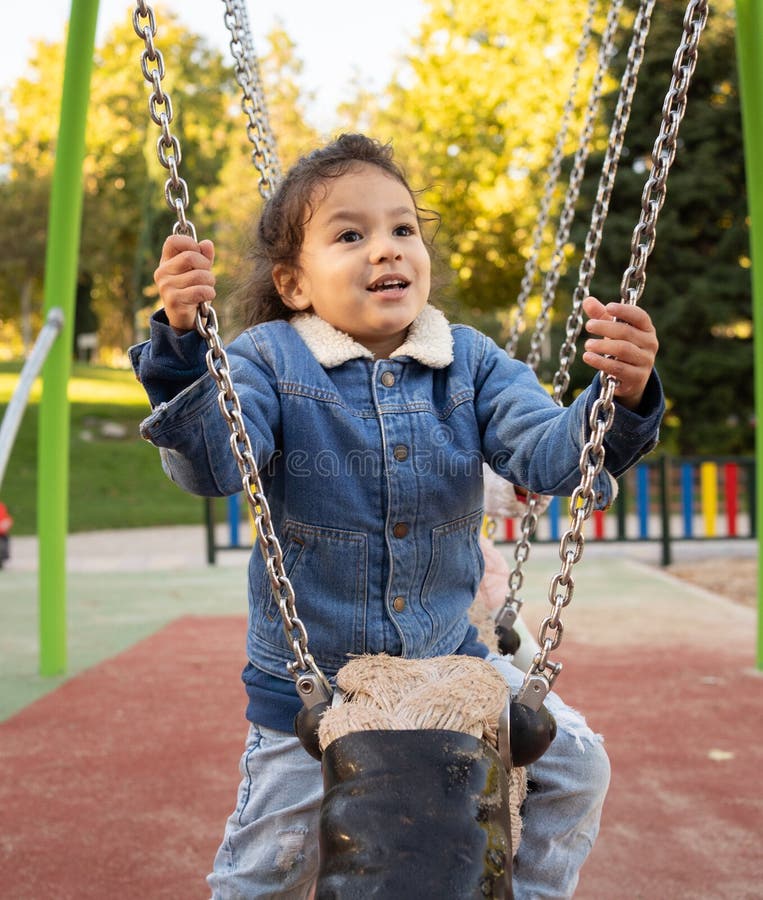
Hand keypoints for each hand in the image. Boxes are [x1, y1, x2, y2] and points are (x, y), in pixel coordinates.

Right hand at [153, 234, 215, 332]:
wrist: (186, 319)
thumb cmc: (193, 291)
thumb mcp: (199, 271)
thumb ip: (204, 257)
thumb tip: (207, 244)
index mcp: (166, 262)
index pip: (173, 241)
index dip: (190, 243)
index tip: (199, 254)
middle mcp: (162, 273)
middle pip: (190, 257)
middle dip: (206, 266)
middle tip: (208, 276)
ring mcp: (166, 287)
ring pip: (198, 275)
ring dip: (210, 282)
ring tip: (207, 288)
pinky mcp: (173, 301)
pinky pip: (199, 291)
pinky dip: (209, 293)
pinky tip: (207, 296)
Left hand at [581, 296, 657, 410]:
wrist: (630, 379)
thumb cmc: (620, 348)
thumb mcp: (612, 332)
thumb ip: (601, 316)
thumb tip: (587, 300)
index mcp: (647, 329)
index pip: (640, 316)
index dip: (624, 310)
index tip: (608, 307)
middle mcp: (650, 344)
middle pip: (627, 332)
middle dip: (606, 327)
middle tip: (589, 325)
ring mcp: (646, 361)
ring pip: (623, 350)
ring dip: (602, 346)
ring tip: (587, 344)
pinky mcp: (638, 377)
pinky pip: (618, 368)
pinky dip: (601, 362)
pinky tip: (588, 357)